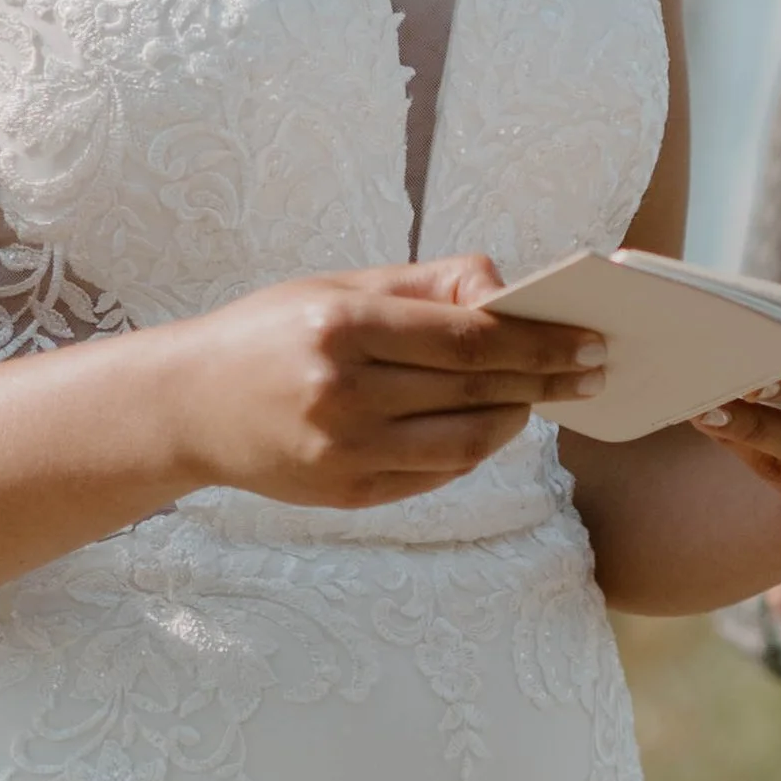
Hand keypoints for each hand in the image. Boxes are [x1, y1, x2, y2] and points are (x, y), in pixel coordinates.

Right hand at [159, 255, 602, 510]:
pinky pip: (435, 475)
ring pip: (465, 443)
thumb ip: (429, 285)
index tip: (586, 340)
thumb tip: (509, 291)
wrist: (188, 405)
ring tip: (539, 398)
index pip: (468, 338)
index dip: (538, 341)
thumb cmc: (273, 331)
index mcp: (342, 327)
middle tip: (591, 370)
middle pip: (474, 390)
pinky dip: (474, 452)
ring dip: (516, 420)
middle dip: (545, 379)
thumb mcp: (341, 287)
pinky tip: (489, 426)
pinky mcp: (344, 495)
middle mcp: (342, 393)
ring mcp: (343, 452)